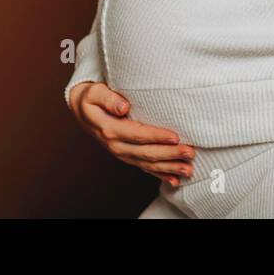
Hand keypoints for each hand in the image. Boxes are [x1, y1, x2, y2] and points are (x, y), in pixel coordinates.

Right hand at [68, 82, 195, 186]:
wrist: (83, 111)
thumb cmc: (92, 98)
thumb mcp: (94, 93)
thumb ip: (108, 99)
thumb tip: (123, 107)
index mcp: (110, 129)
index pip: (138, 134)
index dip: (157, 136)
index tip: (175, 136)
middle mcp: (116, 145)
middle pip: (146, 153)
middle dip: (170, 154)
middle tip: (190, 153)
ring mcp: (122, 153)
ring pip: (148, 164)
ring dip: (169, 168)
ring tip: (189, 170)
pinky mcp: (127, 156)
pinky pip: (145, 168)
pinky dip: (160, 175)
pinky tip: (175, 181)